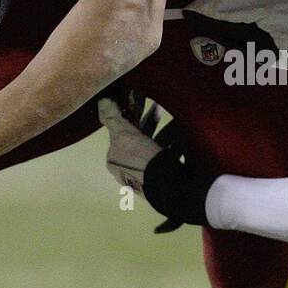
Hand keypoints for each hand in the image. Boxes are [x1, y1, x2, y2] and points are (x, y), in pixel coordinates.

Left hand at [97, 96, 215, 228]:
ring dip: (165, 131)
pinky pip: (167, 156)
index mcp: (114, 161)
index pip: (120, 134)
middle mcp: (126, 170)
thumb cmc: (141, 159)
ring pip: (155, 147)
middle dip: (150, 123)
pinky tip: (184, 136)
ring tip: (178, 120)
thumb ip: (112, 118)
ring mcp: (145, 176)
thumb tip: (102, 100)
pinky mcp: (163, 179)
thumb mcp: (124, 135)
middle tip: (161, 108)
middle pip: (138, 140)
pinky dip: (174, 144)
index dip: (131, 117)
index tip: (143, 103)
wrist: (167, 187)